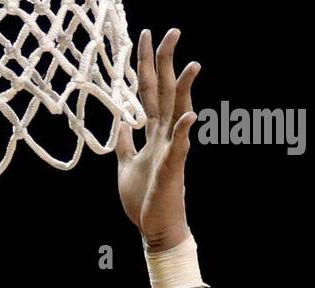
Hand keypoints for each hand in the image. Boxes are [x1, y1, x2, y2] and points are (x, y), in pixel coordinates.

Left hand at [116, 28, 199, 251]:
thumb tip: (123, 122)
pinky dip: (183, 131)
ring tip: (192, 64)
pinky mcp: (173, 169)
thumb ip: (125, 143)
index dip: (146, 65)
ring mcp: (171, 150)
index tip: (145, 37)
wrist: (154, 228)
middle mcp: (164, 135)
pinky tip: (188, 116)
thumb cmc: (143, 199)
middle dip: (166, 62)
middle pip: (165, 91)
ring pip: (179, 113)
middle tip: (171, 31)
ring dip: (184, 90)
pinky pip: (180, 147)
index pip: (149, 91)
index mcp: (153, 133)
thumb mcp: (126, 165)